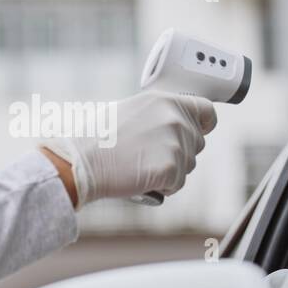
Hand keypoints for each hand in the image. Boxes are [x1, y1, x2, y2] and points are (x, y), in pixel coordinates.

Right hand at [40, 91, 217, 206]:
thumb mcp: (131, 111)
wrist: (81, 162)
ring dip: (169, 171)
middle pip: (197, 144)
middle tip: (148, 156)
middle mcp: (175, 118)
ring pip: (187, 166)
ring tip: (138, 166)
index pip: (206, 111)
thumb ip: (158, 115)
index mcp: (165, 100)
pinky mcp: (171, 168)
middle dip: (179, 153)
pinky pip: (177, 184)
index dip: (203, 125)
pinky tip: (139, 178)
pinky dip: (161, 187)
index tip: (199, 131)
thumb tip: (170, 125)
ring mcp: (175, 144)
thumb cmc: (96, 139)